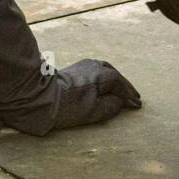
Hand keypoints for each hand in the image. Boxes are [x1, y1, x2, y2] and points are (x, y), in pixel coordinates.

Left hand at [0, 59, 140, 135]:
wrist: (40, 99)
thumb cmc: (68, 107)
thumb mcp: (94, 112)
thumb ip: (111, 106)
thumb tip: (119, 101)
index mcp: (102, 74)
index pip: (120, 83)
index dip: (129, 95)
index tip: (137, 105)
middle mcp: (94, 66)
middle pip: (114, 74)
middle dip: (124, 86)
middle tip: (132, 97)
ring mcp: (83, 66)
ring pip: (104, 71)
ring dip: (114, 81)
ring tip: (120, 91)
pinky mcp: (74, 69)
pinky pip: (95, 72)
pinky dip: (103, 79)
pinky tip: (103, 85)